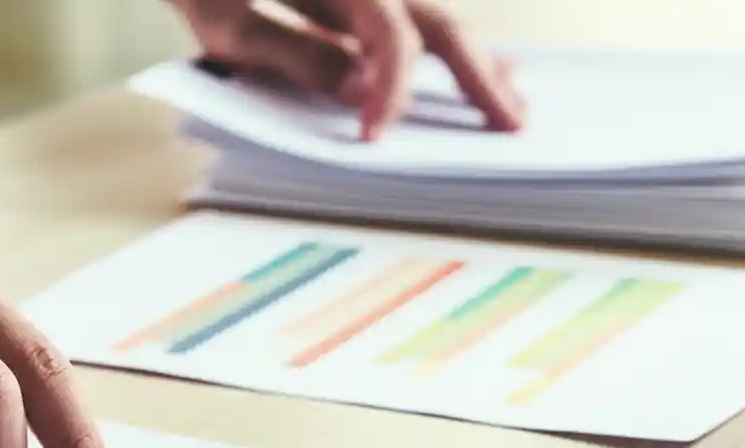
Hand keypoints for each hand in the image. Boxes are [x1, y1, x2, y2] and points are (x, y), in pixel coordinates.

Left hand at [172, 0, 525, 140]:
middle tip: (511, 125)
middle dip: (478, 78)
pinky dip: (455, 53)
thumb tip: (360, 90)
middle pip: (439, 25)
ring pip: (441, 22)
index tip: (376, 137)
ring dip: (479, 67)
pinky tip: (489, 72)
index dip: (392, 88)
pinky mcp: (370, 3)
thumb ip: (293, 52)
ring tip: (517, 104)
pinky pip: (421, 25)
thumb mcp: (227, 18)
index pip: (389, 34)